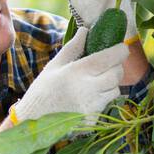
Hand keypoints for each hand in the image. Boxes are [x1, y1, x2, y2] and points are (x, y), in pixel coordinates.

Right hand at [8, 28, 125, 132]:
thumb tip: (85, 30)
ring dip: (111, 84)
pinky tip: (89, 99)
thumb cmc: (42, 92)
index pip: (110, 57)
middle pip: (117, 74)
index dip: (120, 51)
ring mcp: (92, 106)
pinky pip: (106, 105)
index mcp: (78, 71)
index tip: (121, 48)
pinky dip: (102, 99)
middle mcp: (89, 88)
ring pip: (115, 90)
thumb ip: (73, 48)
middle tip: (108, 66)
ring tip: (96, 83)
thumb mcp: (54, 66)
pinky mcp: (93, 119)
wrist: (33, 123)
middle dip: (116, 68)